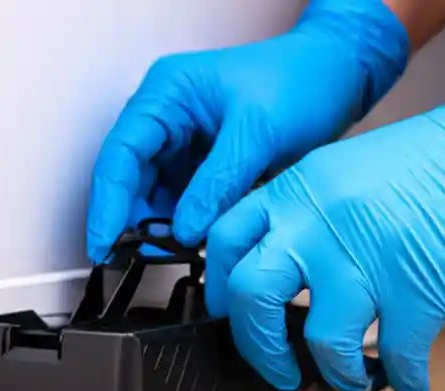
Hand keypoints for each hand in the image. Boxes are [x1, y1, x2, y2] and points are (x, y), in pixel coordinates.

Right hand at [85, 0, 409, 262]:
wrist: (340, 76)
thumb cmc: (302, 79)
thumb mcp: (258, 131)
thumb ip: (217, 183)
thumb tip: (182, 229)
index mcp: (168, 94)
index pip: (121, 152)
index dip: (108, 203)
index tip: (104, 244)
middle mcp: (169, 117)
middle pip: (131, 179)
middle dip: (132, 222)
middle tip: (135, 261)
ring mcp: (186, 143)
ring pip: (156, 196)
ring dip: (161, 228)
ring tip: (172, 257)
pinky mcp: (206, 166)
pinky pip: (185, 203)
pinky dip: (187, 226)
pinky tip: (195, 246)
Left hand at [206, 56, 444, 390]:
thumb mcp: (356, 170)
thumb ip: (317, 217)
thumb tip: (296, 280)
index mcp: (301, 187)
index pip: (226, 241)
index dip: (222, 289)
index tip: (234, 316)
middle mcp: (321, 220)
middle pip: (252, 298)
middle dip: (260, 350)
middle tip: (281, 369)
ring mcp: (368, 256)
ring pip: (322, 342)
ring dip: (338, 376)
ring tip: (358, 380)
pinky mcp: (419, 289)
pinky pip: (398, 358)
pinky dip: (405, 383)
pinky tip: (411, 386)